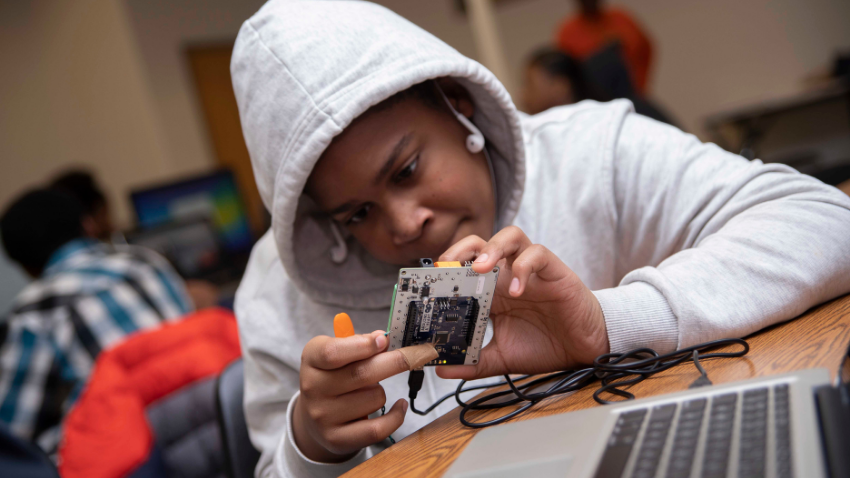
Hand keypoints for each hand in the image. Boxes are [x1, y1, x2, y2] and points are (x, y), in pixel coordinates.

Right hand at [293, 330, 409, 462]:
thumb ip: (359, 343)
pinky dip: (396, 416)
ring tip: (372, 390)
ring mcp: (323, 416)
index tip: (384, 340)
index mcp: (312, 359)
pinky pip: (377, 429)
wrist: (313, 416)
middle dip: (393, 362)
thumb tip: (383, 339)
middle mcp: (312, 388)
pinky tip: (400, 406)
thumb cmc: (333, 375)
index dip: (362, 345)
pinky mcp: (336, 438)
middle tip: (413, 356)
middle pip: (361, 374)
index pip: (333, 352)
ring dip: (382, 391)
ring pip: (374, 398)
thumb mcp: (338, 352)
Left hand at [436, 226, 608, 380]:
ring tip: (481, 266)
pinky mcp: (554, 271)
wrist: (584, 348)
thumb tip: (441, 368)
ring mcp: (531, 270)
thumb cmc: (546, 345)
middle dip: (461, 249)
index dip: (444, 270)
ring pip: (509, 236)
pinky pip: (538, 254)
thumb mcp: (503, 358)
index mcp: (492, 291)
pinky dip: (524, 267)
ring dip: (492, 247)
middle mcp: (508, 275)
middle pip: (480, 243)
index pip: (463, 268)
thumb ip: (474, 362)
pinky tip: (517, 290)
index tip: (426, 284)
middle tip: (447, 265)